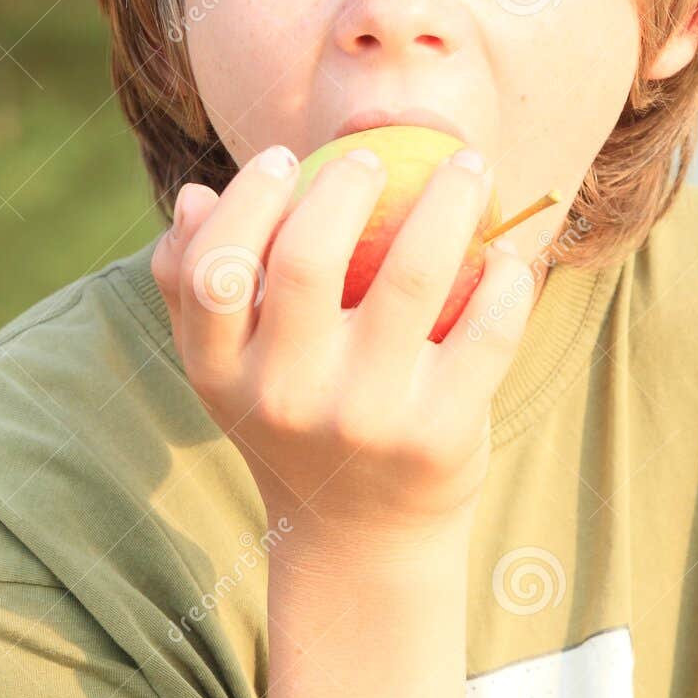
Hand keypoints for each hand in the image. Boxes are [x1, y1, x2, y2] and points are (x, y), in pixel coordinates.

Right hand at [150, 142, 538, 549]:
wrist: (362, 539)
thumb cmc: (293, 421)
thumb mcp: (229, 372)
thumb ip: (195, 287)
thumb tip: (194, 194)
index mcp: (223, 374)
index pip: (214, 269)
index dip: (246, 199)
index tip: (282, 158)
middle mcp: (286, 398)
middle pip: (306, 260)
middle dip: (345, 184)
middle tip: (372, 158)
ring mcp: (366, 416)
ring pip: (412, 275)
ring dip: (449, 201)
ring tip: (467, 168)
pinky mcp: (439, 432)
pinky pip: (486, 328)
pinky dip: (504, 276)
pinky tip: (502, 252)